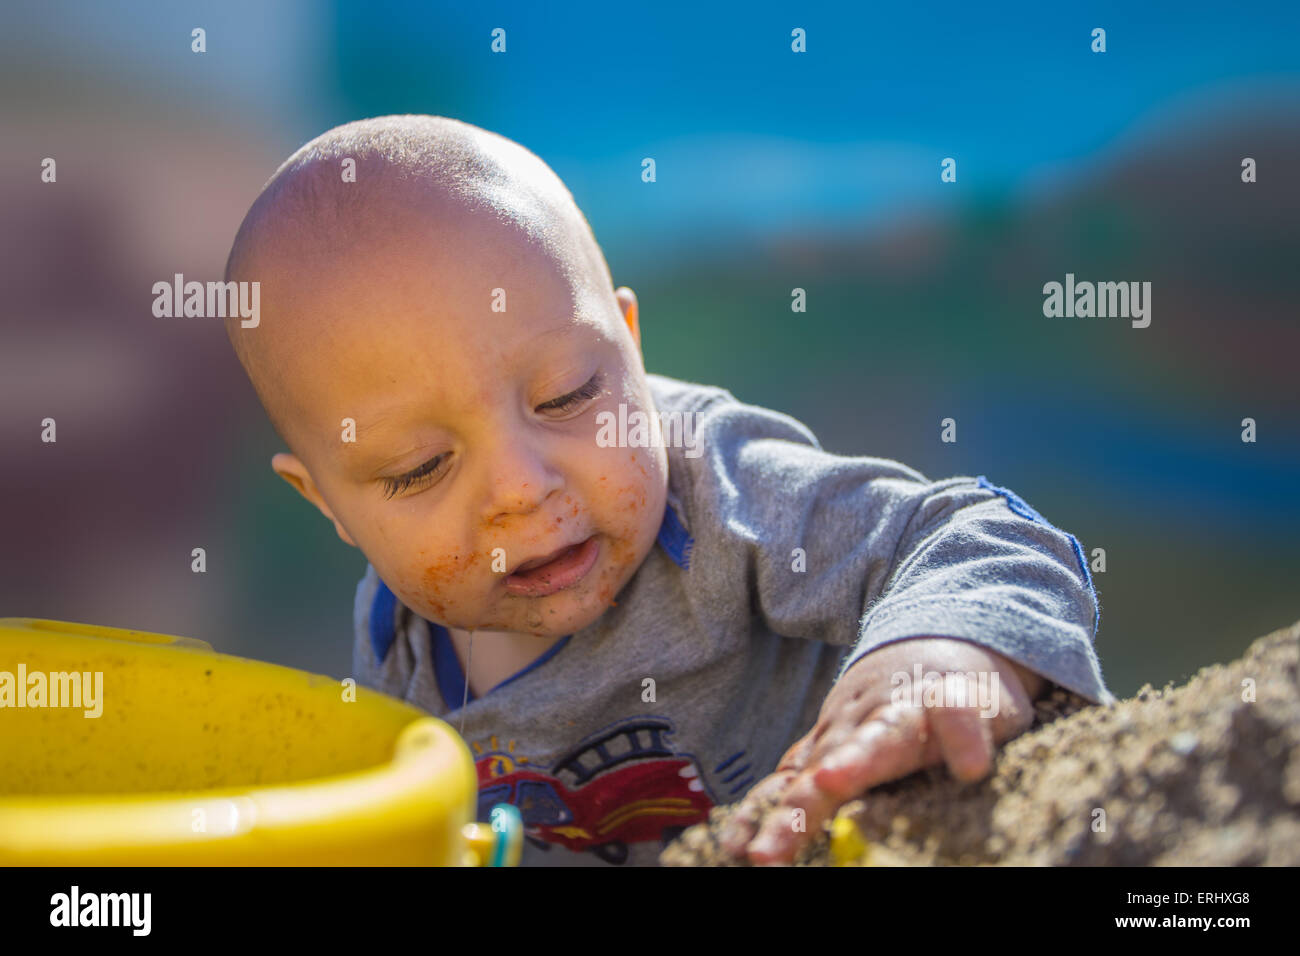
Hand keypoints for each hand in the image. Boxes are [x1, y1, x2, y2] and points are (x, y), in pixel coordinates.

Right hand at [718, 636, 1044, 864]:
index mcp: (898, 714)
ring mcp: (826, 740)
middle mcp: (851, 726)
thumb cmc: (962, 686)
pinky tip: (733, 844)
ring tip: (751, 856)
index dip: (855, 761)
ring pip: (794, 781)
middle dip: (797, 812)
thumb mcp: (984, 699)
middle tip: (771, 852)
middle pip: (821, 771)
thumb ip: (968, 723)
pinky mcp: (812, 755)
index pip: (877, 739)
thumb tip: (972, 766)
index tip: (830, 780)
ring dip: (772, 820)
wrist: (927, 646)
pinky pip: (779, 784)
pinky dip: (756, 811)